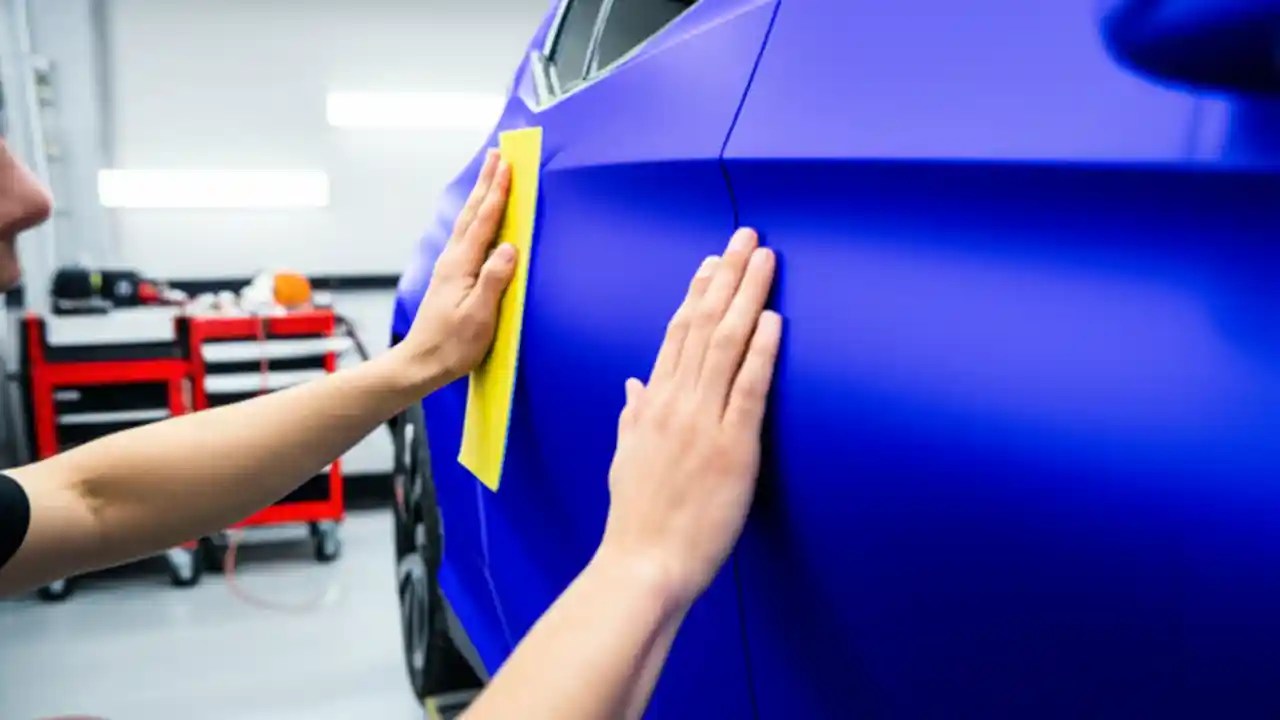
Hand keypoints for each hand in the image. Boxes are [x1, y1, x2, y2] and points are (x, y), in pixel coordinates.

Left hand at [401, 150, 516, 389]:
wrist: (420, 364)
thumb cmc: (452, 346)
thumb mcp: (479, 316)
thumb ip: (494, 280)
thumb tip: (510, 248)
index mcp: (461, 266)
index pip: (484, 221)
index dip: (497, 192)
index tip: (508, 165)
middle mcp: (453, 260)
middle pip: (472, 213)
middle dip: (487, 182)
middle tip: (498, 153)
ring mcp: (450, 267)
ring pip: (468, 221)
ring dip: (481, 195)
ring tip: (491, 174)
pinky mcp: (452, 277)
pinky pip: (467, 236)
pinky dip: (477, 217)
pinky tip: (480, 217)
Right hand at [600, 228, 781, 607]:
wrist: (644, 563)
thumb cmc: (638, 518)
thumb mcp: (626, 458)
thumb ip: (633, 416)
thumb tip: (633, 384)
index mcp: (650, 405)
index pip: (675, 335)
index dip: (696, 294)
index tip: (711, 263)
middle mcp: (674, 403)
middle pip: (702, 325)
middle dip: (725, 277)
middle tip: (744, 238)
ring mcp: (702, 422)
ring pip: (725, 344)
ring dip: (746, 297)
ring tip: (763, 259)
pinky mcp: (731, 447)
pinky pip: (747, 388)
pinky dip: (761, 351)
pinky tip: (772, 319)